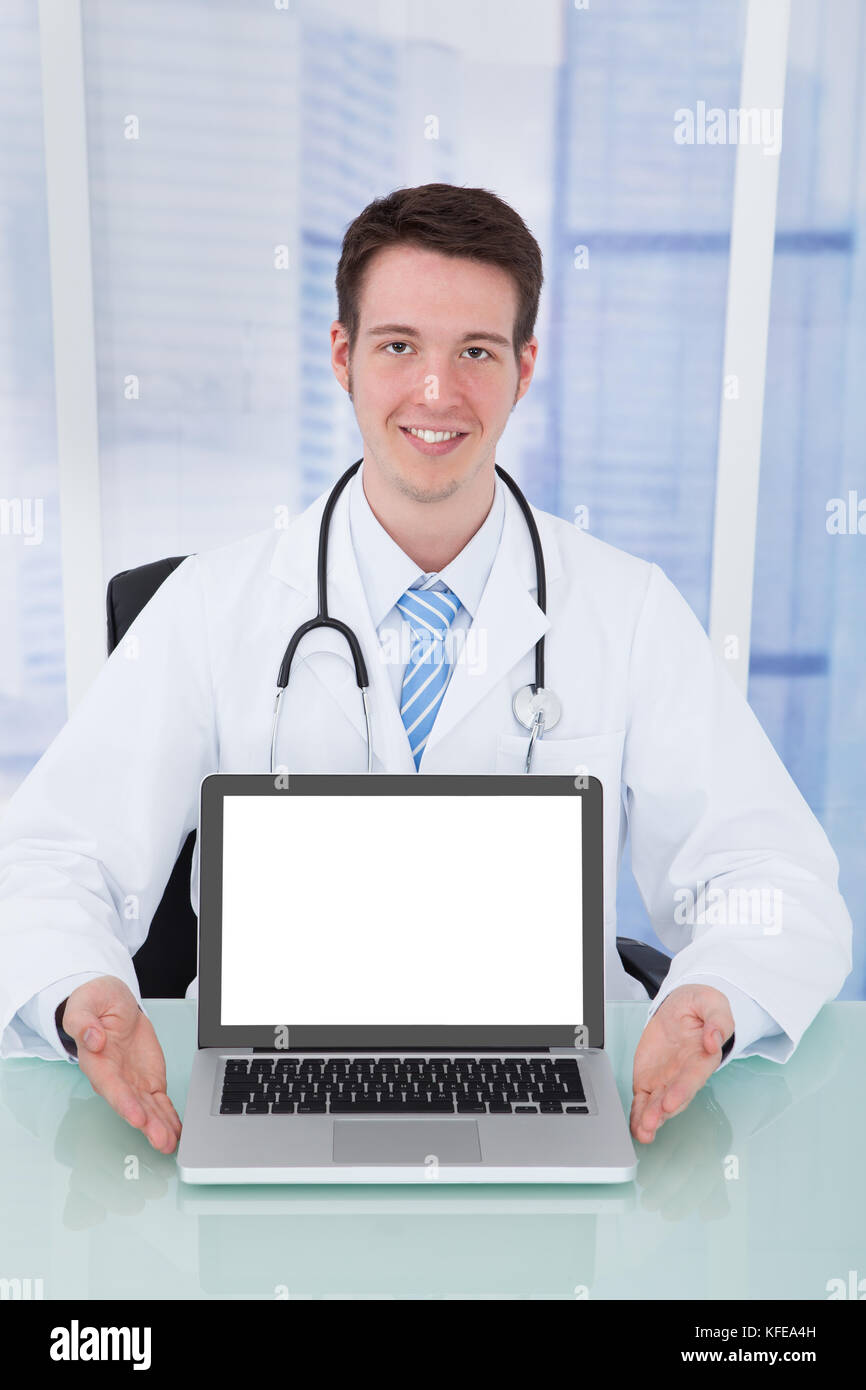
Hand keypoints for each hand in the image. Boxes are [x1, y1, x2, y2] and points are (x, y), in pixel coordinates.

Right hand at [60, 976, 181, 1154]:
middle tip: (160, 1140)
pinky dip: (169, 1116)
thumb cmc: (95, 1004)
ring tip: (170, 1143)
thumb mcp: (83, 1004)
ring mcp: (132, 1081)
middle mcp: (114, 1077)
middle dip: (146, 1124)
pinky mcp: (147, 1080)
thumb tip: (92, 1039)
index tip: (136, 1117)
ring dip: (159, 1126)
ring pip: (147, 1108)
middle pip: (131, 1104)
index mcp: (97, 1060)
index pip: (110, 1085)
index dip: (123, 1102)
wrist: (111, 1004)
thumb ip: (83, 1022)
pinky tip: (176, 1131)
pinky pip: (159, 1101)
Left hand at [630, 984, 733, 1143]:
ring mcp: (667, 1079)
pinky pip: (643, 1100)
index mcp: (702, 1057)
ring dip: (650, 1119)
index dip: (681, 1091)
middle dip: (662, 1112)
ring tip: (643, 1132)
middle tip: (651, 1123)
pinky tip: (636, 1129)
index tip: (671, 1102)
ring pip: (658, 1103)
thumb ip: (717, 1020)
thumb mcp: (712, 1003)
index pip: (692, 1078)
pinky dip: (638, 1115)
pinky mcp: (651, 1079)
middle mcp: (685, 1074)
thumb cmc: (701, 1008)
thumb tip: (713, 1039)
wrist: (683, 1007)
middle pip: (674, 1096)